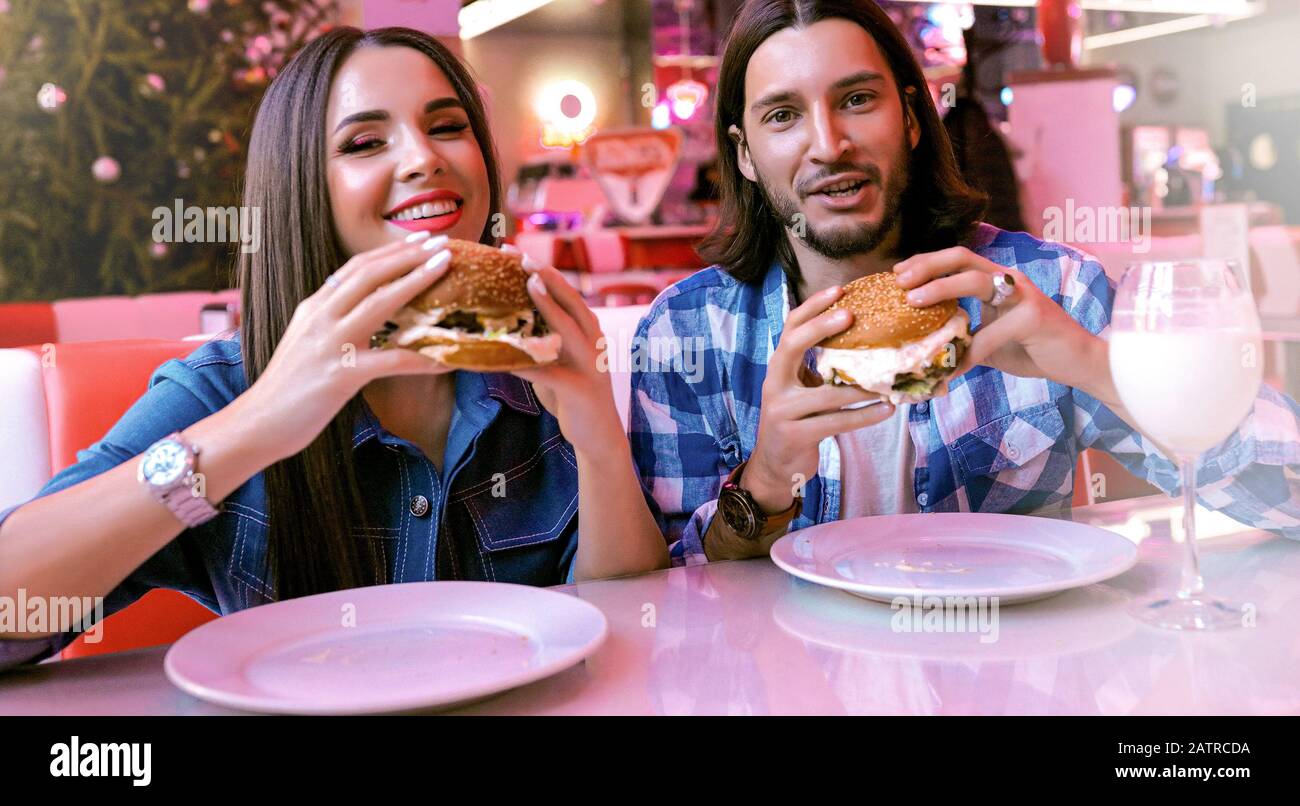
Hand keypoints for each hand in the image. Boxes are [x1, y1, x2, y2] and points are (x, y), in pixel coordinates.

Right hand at [243, 233, 454, 460]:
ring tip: (445, 266)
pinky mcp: (341, 374)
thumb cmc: (288, 389)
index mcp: (314, 307)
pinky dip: (422, 359)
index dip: (390, 251)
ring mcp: (330, 343)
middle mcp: (320, 317)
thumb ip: (331, 323)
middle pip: (369, 273)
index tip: (420, 239)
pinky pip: (392, 360)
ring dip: (416, 280)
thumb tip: (365, 312)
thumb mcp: (306, 342)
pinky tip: (447, 360)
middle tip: (442, 243)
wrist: (258, 423)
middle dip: (408, 254)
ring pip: (380, 302)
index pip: (355, 268)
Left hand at [502, 250, 623, 456]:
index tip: (513, 251)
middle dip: (547, 275)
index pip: (564, 292)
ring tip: (528, 286)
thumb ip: (541, 339)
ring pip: (568, 328)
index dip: (541, 269)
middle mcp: (593, 341)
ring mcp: (590, 365)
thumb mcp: (557, 360)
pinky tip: (507, 359)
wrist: (598, 435)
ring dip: (549, 306)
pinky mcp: (581, 390)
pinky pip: (552, 374)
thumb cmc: (569, 394)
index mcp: (587, 331)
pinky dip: (529, 365)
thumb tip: (501, 320)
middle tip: (520, 256)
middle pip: (570, 301)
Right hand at [746, 285, 895, 513]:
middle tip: (851, 315)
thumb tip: (864, 340)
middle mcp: (774, 384)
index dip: (812, 307)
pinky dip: (864, 416)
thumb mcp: (801, 390)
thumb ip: (819, 368)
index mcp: (778, 369)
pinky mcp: (796, 435)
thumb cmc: (796, 421)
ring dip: (860, 386)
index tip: (839, 290)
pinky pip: (836, 422)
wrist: (775, 465)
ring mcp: (782, 411)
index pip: (790, 329)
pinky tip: (886, 410)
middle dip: (821, 327)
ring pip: (825, 392)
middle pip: (792, 345)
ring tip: (889, 378)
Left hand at [893, 247, 1103, 392]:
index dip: (926, 263)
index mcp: (996, 280)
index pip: (957, 259)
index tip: (897, 275)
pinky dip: (969, 352)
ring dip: (941, 289)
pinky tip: (953, 369)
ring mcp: (1024, 295)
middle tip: (899, 282)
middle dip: (927, 266)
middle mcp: (1009, 279)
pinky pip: (992, 332)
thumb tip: (923, 352)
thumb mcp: (988, 341)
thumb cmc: (1031, 349)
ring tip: (914, 302)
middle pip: (963, 257)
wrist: (1078, 363)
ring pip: (976, 281)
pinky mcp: (1035, 317)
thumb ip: (961, 338)